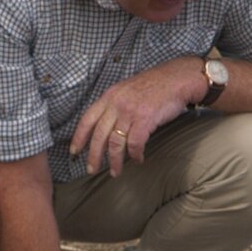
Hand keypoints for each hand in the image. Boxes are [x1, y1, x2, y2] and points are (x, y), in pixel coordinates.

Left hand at [68, 57, 202, 176]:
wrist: (177, 78)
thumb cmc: (154, 86)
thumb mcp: (126, 90)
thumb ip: (114, 106)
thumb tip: (107, 127)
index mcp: (109, 97)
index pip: (87, 120)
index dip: (79, 137)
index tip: (74, 151)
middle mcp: (116, 104)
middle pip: (99, 135)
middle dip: (94, 156)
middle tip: (91, 170)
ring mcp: (130, 111)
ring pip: (115, 143)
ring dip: (115, 161)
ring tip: (116, 172)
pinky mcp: (145, 119)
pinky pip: (135, 143)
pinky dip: (135, 154)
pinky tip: (138, 160)